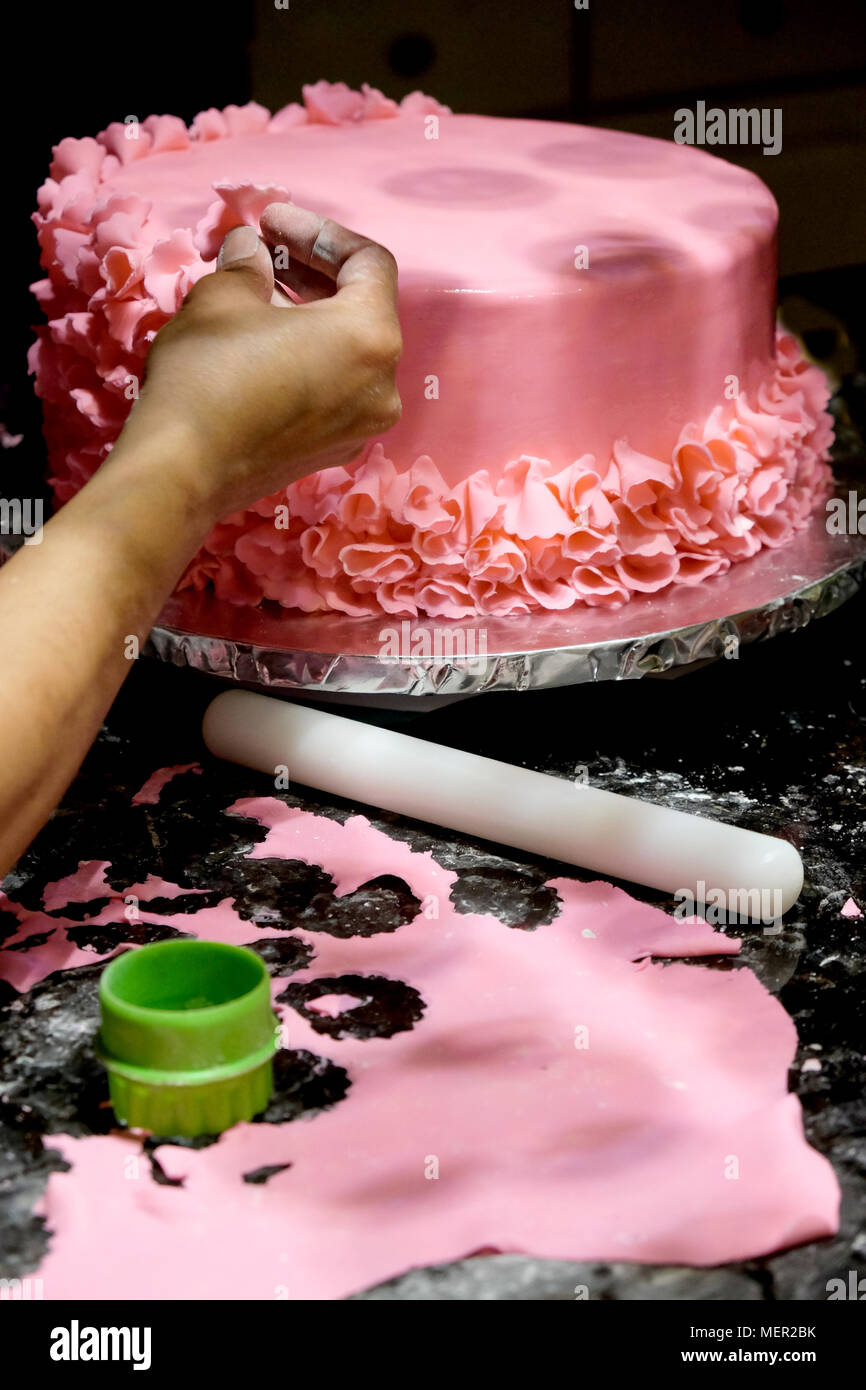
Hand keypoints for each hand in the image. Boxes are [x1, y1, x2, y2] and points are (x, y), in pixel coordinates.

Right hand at [119, 203, 402, 520]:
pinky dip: (309, 359)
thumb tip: (253, 249)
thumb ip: (250, 264)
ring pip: (348, 352)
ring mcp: (362, 425)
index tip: (271, 221)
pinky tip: (264, 345)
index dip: (318, 231)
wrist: (183, 473)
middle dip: (314, 272)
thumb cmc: (207, 375)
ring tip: (259, 294)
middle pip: (362, 308)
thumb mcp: (222, 297)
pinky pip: (334, 389)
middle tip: (265, 251)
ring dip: (310, 315)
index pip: (368, 262)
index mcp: (370, 337)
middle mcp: (383, 385)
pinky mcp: (333, 450)